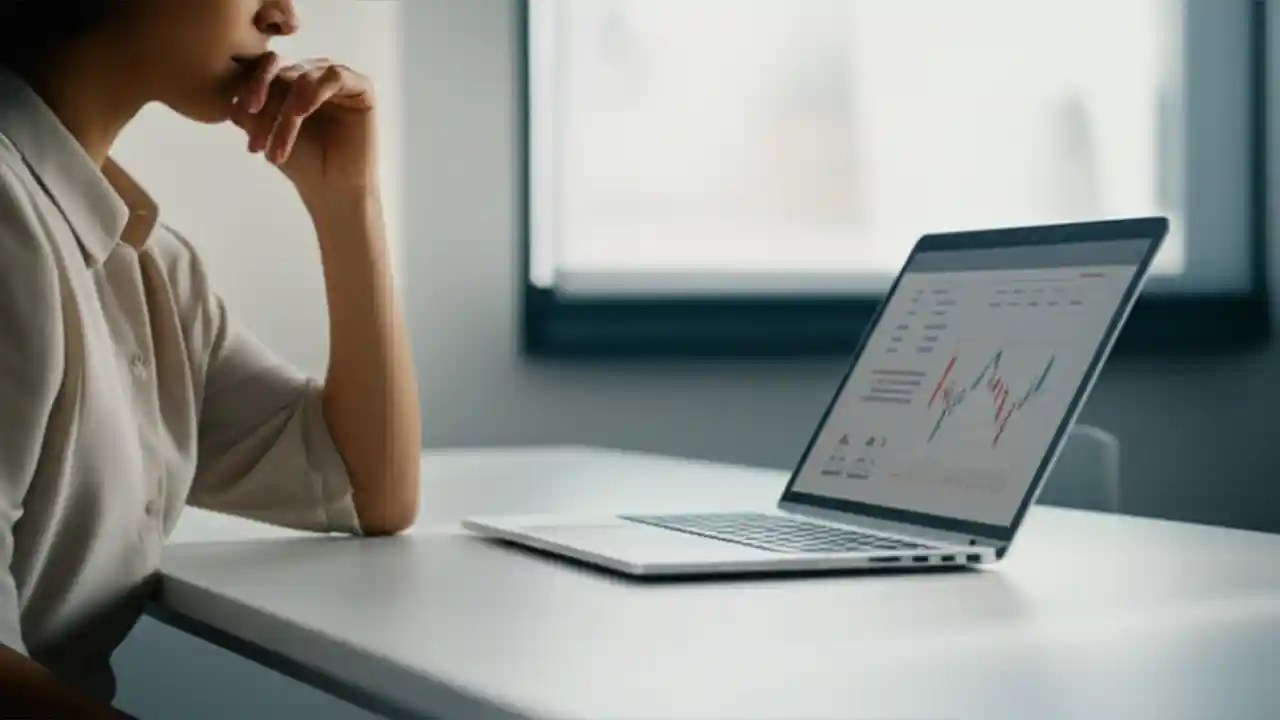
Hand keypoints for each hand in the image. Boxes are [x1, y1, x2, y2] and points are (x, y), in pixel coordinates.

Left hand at [230, 53, 378, 198]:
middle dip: (261, 92)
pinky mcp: (361, 87)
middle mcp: (313, 73)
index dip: (249, 83)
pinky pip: (334, 76)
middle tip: (250, 115)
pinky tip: (301, 114)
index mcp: (290, 79)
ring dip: (286, 110)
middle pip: (280, 67)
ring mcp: (337, 79)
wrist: (332, 191)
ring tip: (276, 146)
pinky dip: (313, 92)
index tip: (239, 113)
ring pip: (302, 77)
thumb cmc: (301, 163)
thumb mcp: (264, 131)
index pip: (263, 66)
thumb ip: (248, 106)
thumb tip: (229, 86)